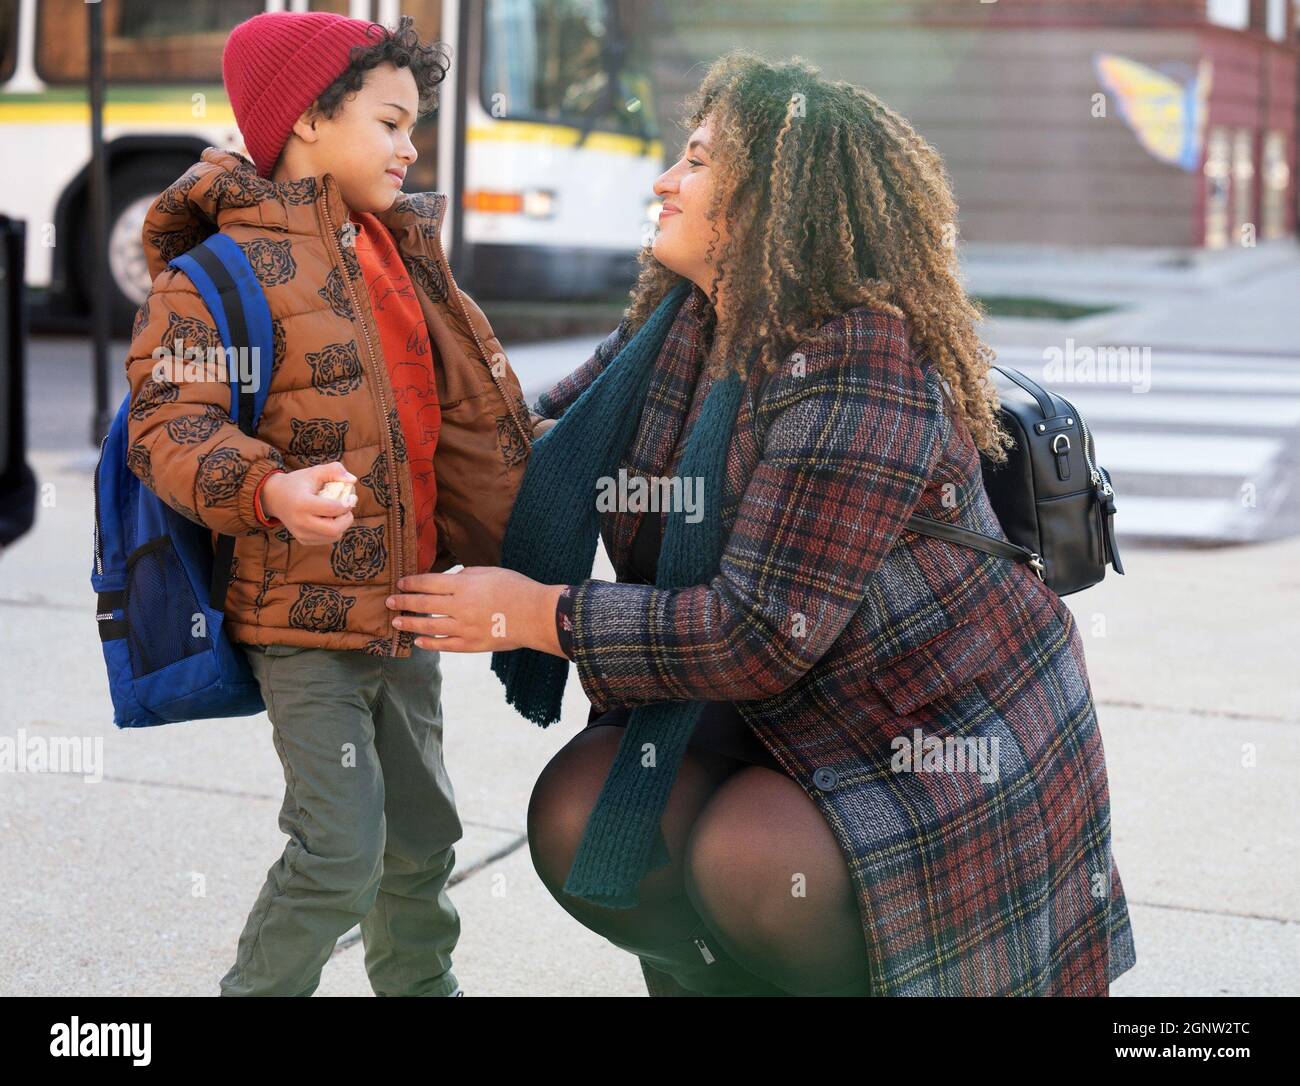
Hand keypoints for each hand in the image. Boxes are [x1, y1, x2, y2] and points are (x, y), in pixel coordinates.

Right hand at [261, 462, 357, 544]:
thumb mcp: (314, 472)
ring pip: (332, 536)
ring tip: (338, 513)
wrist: (274, 497)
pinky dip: (333, 531)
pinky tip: (329, 519)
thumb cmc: (298, 483)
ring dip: (341, 525)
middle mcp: (300, 521)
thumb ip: (334, 470)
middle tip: (347, 508)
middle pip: (334, 529)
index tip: (352, 497)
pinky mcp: (302, 539)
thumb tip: (352, 480)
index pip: (332, 509)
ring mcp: (300, 533)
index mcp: (302, 503)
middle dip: (347, 519)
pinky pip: (326, 540)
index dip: (347, 504)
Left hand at [385, 567, 566, 654]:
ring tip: (396, 623)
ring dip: (410, 624)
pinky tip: (419, 642)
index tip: (400, 583)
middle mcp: (459, 607)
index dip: (411, 583)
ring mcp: (465, 628)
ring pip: (429, 627)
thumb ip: (466, 575)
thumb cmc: (516, 588)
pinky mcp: (472, 644)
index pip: (429, 583)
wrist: (536, 615)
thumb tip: (450, 579)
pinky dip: (430, 644)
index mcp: (464, 585)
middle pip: (424, 604)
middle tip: (389, 602)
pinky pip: (445, 645)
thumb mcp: (490, 572)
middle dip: (404, 602)